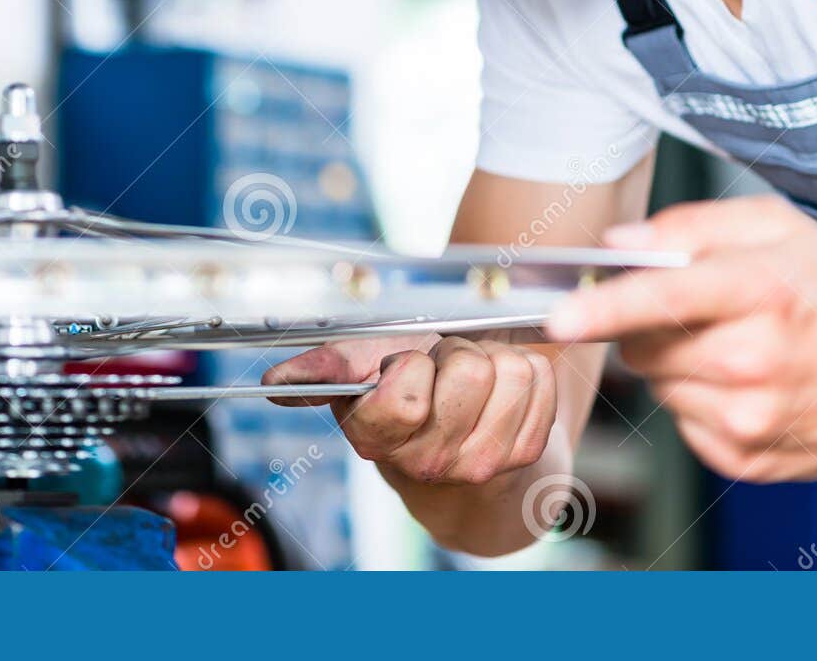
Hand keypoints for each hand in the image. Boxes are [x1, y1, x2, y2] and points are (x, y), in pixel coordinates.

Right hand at [262, 333, 557, 485]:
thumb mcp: (362, 370)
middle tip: (445, 367)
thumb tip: (275, 381)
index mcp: (377, 438)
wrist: (461, 433)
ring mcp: (481, 463)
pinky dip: (528, 373)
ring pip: (512, 374)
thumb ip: (324, 367)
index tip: (407, 365)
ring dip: (496, 360)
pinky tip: (503, 390)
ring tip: (475, 378)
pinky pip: (542, 383)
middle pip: (470, 372)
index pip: (406, 398)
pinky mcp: (526, 453)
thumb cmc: (406, 387)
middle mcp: (428, 462)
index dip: (412, 366)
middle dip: (460, 352)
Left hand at [547, 195, 816, 481]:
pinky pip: (684, 425)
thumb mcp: (775, 228)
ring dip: (679, 368)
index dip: (605, 308)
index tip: (561, 317)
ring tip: (736, 352)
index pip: (664, 299)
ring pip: (660, 388)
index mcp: (762, 291)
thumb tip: (621, 244)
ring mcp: (754, 419)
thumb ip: (691, 226)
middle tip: (702, 316)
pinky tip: (747, 388)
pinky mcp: (750, 459)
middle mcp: (757, 360)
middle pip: (646, 348)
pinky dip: (701, 404)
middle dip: (652, 328)